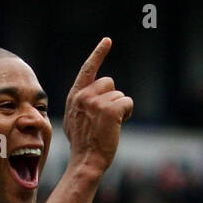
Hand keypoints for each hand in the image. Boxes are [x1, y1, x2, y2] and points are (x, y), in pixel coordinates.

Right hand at [64, 38, 132, 176]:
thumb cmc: (83, 145)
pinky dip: (127, 113)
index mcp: (75, 97)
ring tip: (108, 126)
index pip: (88, 70)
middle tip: (105, 119)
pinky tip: (117, 126)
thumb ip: (82, 104)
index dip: (98, 54)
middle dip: (112, 98)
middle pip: (109, 82)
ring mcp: (96, 102)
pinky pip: (127, 102)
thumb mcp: (75, 120)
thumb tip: (91, 94)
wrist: (86, 161)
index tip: (107, 41)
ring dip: (119, 109)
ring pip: (119, 95)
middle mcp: (84, 96)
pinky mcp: (110, 109)